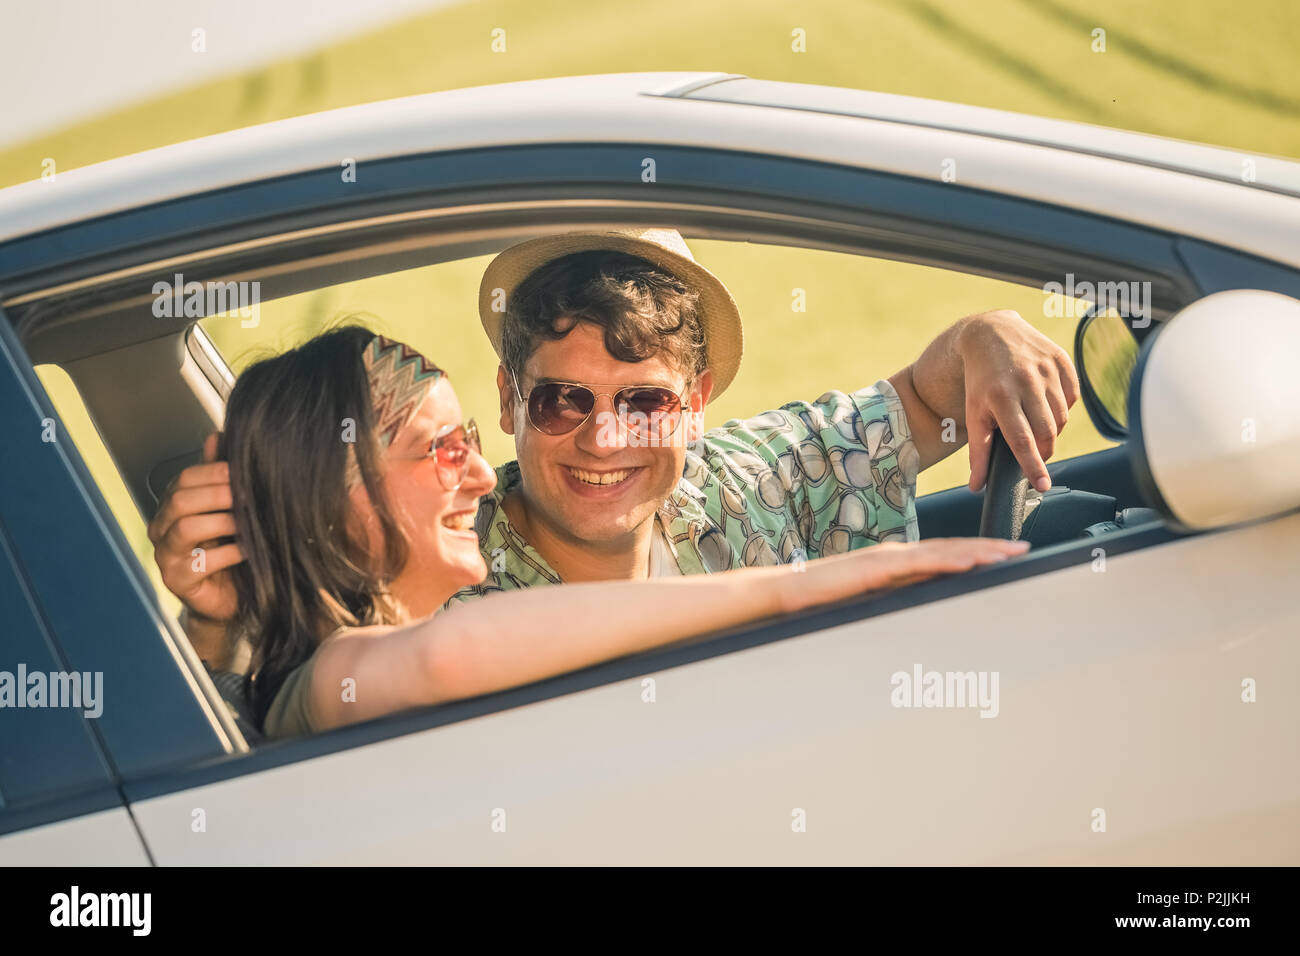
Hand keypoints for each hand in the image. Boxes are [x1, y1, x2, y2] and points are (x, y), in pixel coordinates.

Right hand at [147, 432, 242, 622]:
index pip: (184, 479)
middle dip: (219, 495)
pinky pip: (201, 562)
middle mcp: (162, 527)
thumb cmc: (228, 547)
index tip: (244, 472)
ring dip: (224, 522)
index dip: (214, 472)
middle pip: (180, 500)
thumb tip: (218, 436)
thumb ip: (219, 476)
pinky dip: (229, 553)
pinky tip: (249, 550)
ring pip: (186, 528)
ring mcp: (165, 555)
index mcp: (172, 505)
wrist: (230, 595)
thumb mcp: (227, 508)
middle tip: (250, 496)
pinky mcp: (176, 580)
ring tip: (250, 523)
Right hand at [784, 537, 1028, 613]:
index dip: (979, 553)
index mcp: (897, 562)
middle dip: (989, 549)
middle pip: (952, 549)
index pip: (946, 554)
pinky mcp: (876, 569)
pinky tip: (969, 563)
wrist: (789, 593)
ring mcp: (888, 559)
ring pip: (942, 553)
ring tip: (1008, 554)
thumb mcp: (873, 600)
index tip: (1009, 555)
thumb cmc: (826, 601)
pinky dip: (947, 562)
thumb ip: (900, 597)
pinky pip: (918, 564)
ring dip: (978, 553)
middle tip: (1023, 550)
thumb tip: (931, 606)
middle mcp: (897, 555)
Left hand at [958, 310, 1079, 492]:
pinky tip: (1044, 402)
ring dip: (1051, 429)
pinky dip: (1061, 408)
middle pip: (1046, 432)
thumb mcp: (974, 413)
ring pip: (1062, 417)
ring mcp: (1047, 368)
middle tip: (1035, 454)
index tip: (1043, 485)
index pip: (1022, 440)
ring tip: (1034, 423)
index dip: (1033, 465)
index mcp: (1000, 396)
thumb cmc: (980, 380)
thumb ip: (978, 452)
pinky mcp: (1062, 360)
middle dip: (1043, 451)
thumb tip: (977, 487)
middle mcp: (1026, 381)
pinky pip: (1072, 398)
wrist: (990, 334)